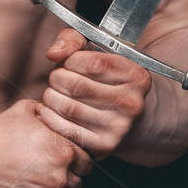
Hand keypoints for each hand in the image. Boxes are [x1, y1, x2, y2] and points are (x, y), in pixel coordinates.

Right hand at [0, 99, 92, 187]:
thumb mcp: (24, 111)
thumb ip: (49, 112)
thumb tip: (60, 113)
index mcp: (63, 151)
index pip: (86, 162)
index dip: (74, 161)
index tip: (59, 161)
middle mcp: (60, 177)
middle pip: (78, 183)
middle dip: (65, 178)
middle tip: (44, 174)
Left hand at [37, 27, 153, 158]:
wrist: (133, 120)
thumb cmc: (109, 81)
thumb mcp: (100, 52)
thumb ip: (74, 41)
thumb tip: (53, 53)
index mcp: (137, 76)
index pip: (93, 63)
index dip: (71, 60)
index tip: (68, 62)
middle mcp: (132, 103)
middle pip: (76, 85)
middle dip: (57, 78)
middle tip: (57, 78)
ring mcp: (119, 127)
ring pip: (67, 107)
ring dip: (50, 97)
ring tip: (54, 93)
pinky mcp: (104, 146)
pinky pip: (65, 129)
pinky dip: (50, 117)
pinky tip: (52, 110)